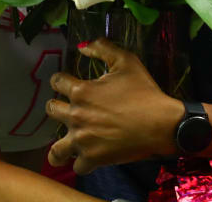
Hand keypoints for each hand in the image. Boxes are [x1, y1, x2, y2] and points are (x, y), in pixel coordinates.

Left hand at [45, 38, 183, 174]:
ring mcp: (82, 140)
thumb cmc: (144, 91)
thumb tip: (83, 46)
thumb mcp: (126, 61)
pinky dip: (82, 162)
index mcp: (81, 91)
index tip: (65, 84)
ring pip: (56, 150)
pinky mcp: (93, 158)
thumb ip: (103, 49)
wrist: (160, 123)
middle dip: (56, 108)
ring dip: (58, 148)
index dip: (60, 81)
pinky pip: (78, 166)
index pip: (57, 82)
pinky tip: (87, 159)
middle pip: (51, 111)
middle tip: (66, 111)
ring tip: (63, 148)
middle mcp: (76, 116)